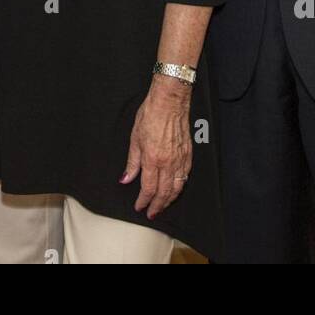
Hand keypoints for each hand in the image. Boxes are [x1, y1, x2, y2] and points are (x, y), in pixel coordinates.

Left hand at [121, 76, 192, 218]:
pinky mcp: (188, 153)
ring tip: (162, 205)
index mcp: (152, 159)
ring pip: (177, 187)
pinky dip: (180, 186)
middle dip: (157, 206)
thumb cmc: (151, 114)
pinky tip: (175, 189)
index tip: (139, 206)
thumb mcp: (134, 138)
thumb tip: (126, 178)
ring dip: (169, 200)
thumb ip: (132, 162)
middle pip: (164, 192)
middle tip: (151, 213)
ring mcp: (180, 158)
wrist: (169, 100)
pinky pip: (185, 176)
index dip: (143, 201)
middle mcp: (168, 162)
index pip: (148, 188)